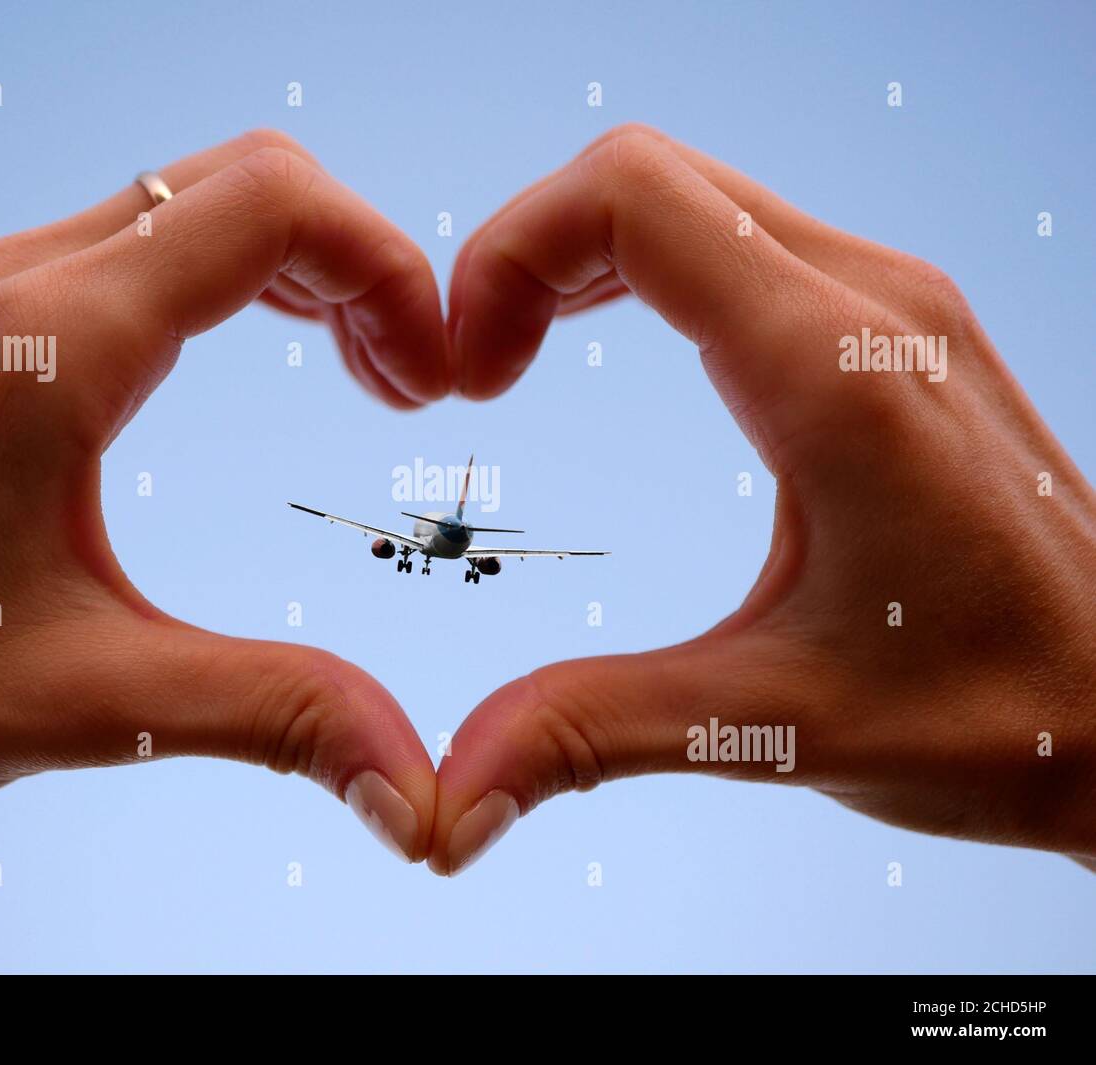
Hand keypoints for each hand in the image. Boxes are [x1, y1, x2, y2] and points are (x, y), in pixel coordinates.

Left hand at [0, 131, 445, 861]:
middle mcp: (26, 282)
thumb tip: (418, 791)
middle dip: (363, 266)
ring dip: (310, 269)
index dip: (389, 269)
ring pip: (204, 201)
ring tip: (367, 374)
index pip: (275, 208)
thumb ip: (275, 716)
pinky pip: (154, 242)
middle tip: (409, 386)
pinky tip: (277, 355)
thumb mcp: (96, 703)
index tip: (433, 382)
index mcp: (56, 346)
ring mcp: (2, 291)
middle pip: (252, 183)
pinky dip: (246, 279)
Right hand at [431, 124, 1095, 874]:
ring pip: (691, 195)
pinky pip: (739, 236)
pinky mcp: (896, 326)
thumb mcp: (774, 725)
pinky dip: (644, 270)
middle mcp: (867, 299)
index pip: (628, 197)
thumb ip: (594, 732)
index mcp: (830, 371)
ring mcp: (890, 302)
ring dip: (581, 257)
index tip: (471, 377)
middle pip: (646, 176)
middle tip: (480, 373)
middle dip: (528, 254)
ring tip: (519, 357)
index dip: (510, 255)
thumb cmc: (996, 716)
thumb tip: (453, 797)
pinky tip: (612, 343)